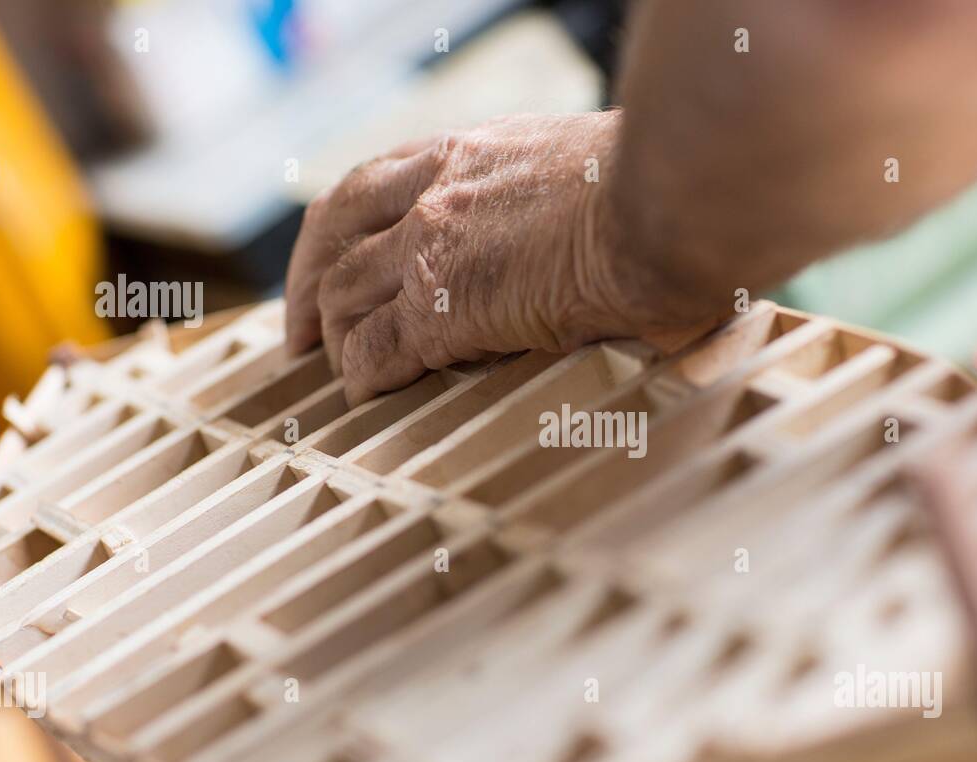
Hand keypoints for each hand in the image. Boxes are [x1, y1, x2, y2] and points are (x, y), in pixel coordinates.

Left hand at [284, 111, 715, 405]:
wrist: (673, 204)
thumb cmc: (666, 189)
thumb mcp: (595, 174)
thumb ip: (567, 204)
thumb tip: (597, 238)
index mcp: (474, 152)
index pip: (373, 185)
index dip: (338, 232)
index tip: (328, 265)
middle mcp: (439, 190)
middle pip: (335, 237)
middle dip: (310, 289)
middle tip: (302, 334)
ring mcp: (433, 247)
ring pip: (346, 297)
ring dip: (338, 339)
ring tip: (340, 374)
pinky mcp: (443, 308)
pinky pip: (377, 349)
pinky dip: (365, 374)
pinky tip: (368, 395)